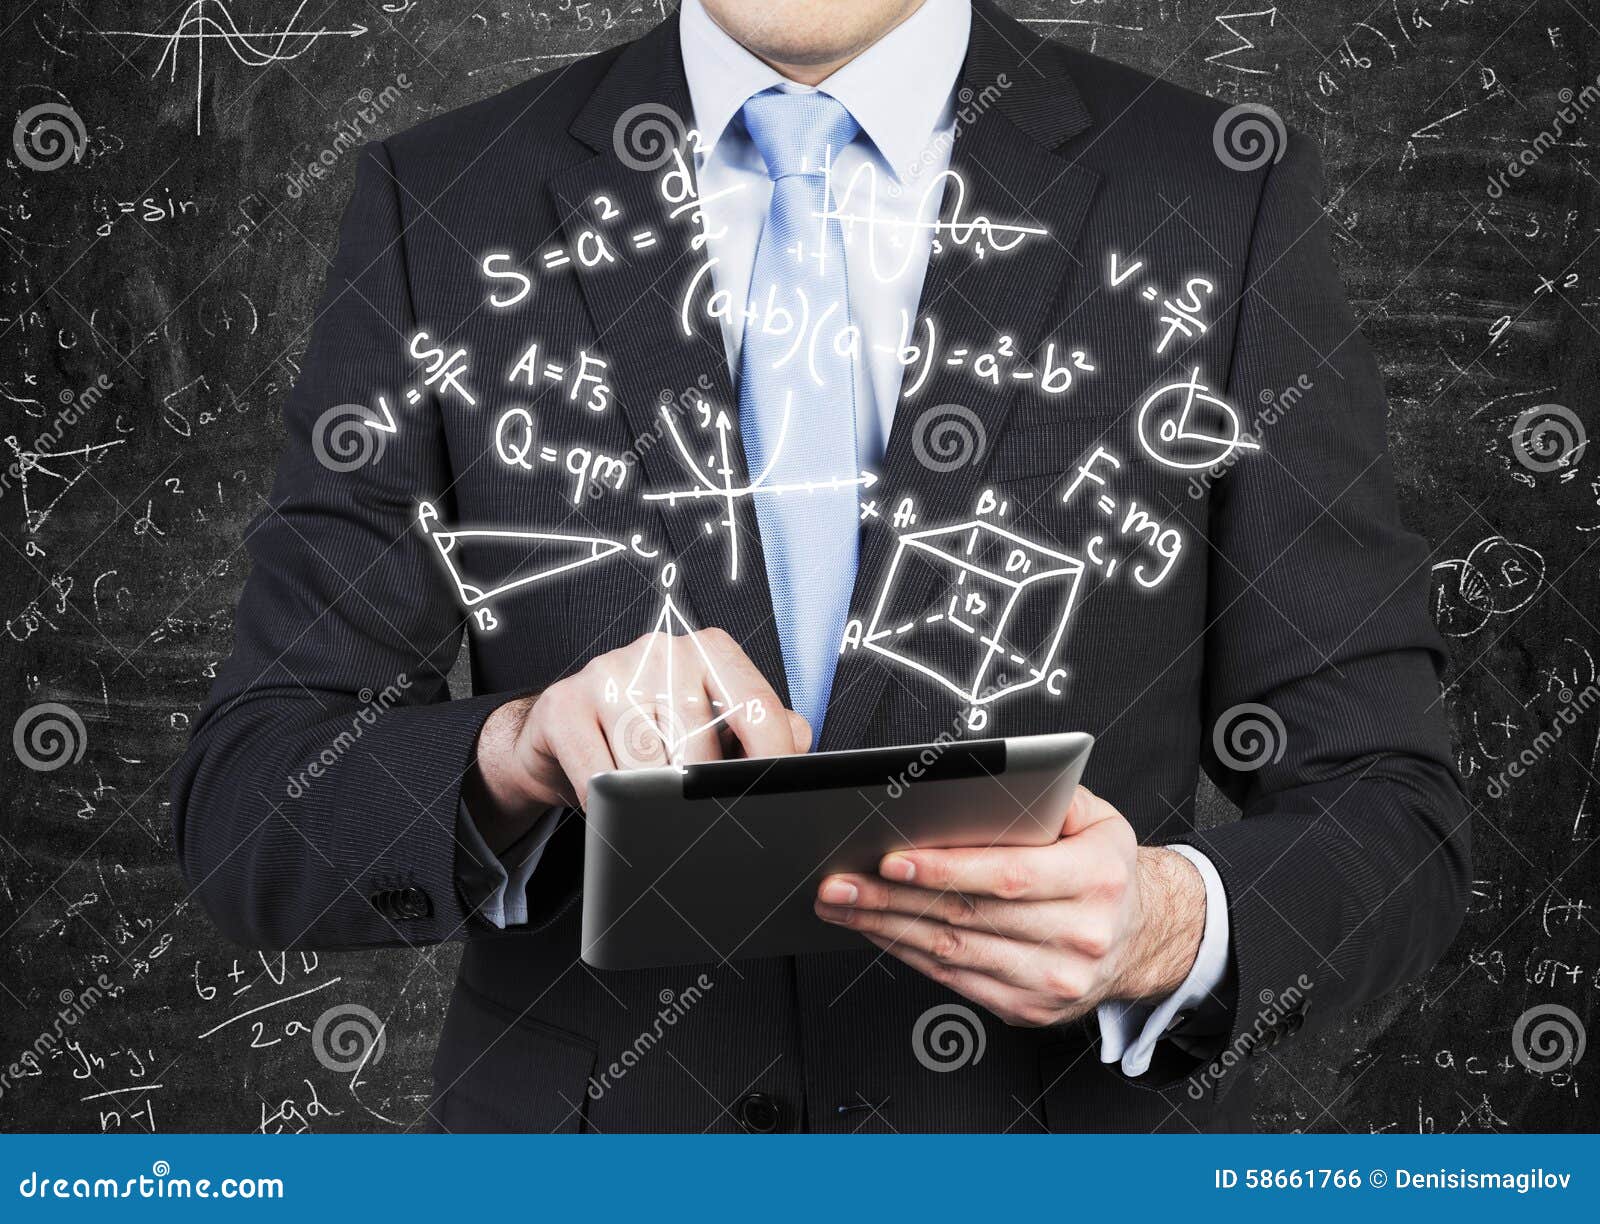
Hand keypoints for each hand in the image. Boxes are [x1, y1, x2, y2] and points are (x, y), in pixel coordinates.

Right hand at [468, 627, 809, 850]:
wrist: (564, 728)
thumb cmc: (653, 729)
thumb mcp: (714, 722)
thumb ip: (764, 728)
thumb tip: (798, 743)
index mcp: (710, 650)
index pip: (755, 706)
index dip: (772, 760)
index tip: (778, 800)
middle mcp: (662, 651)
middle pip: (700, 747)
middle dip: (703, 797)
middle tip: (704, 825)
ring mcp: (609, 672)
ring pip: (647, 767)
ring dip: (651, 805)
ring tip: (652, 814)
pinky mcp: (564, 703)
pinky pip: (597, 777)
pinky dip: (609, 807)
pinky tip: (613, 809)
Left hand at [813, 787, 1205, 1025]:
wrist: (1142, 935)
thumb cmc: (1104, 867)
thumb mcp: (1097, 818)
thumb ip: (1046, 796)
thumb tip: (978, 787)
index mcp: (1097, 879)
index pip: (1008, 876)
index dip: (946, 870)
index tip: (891, 859)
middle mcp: (1081, 935)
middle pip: (969, 917)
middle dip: (893, 899)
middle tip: (840, 884)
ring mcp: (1056, 981)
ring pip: (954, 954)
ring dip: (888, 929)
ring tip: (843, 906)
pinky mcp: (1032, 1008)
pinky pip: (957, 981)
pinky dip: (910, 956)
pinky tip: (879, 933)